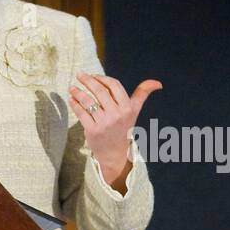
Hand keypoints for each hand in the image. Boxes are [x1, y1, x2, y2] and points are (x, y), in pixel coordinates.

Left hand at [70, 71, 161, 191]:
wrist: (116, 154)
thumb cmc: (124, 129)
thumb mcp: (135, 111)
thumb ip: (142, 94)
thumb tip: (158, 83)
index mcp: (128, 108)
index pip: (114, 85)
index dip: (102, 78)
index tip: (93, 75)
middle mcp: (117, 114)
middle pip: (100, 91)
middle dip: (87, 80)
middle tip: (79, 74)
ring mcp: (105, 123)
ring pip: (88, 101)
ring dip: (78, 92)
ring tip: (72, 87)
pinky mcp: (93, 130)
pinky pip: (81, 113)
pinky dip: (74, 104)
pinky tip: (72, 99)